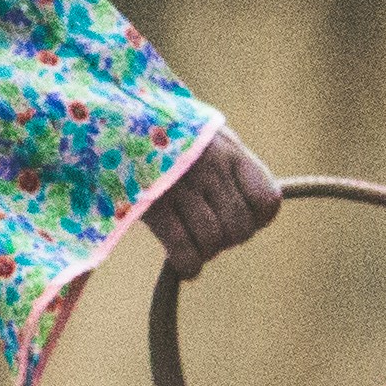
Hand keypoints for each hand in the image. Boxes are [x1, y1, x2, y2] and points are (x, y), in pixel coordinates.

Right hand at [149, 124, 279, 276]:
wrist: (118, 119)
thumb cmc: (167, 132)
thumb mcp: (206, 135)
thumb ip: (230, 167)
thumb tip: (254, 213)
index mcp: (229, 151)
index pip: (266, 200)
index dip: (259, 219)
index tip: (245, 218)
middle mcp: (209, 168)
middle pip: (240, 226)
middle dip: (230, 240)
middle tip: (214, 236)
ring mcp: (180, 186)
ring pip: (213, 239)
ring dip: (207, 251)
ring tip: (196, 246)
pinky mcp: (153, 206)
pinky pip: (183, 249)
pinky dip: (189, 266)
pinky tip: (186, 266)